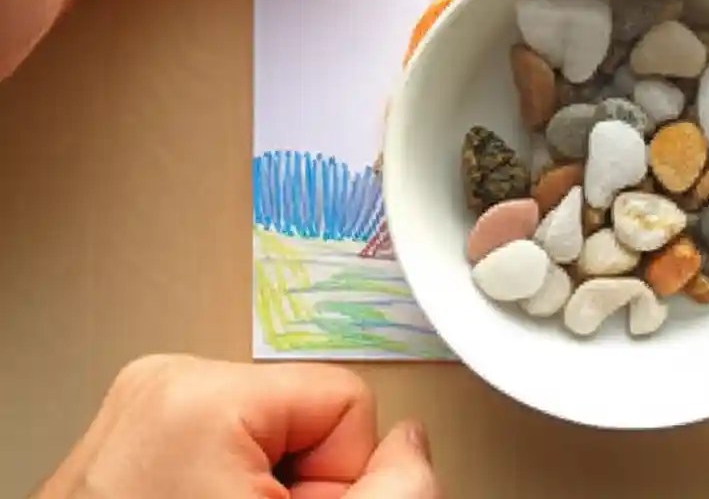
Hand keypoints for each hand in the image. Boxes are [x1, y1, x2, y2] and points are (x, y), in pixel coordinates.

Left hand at [35, 354, 440, 497]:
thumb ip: (393, 489)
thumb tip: (412, 446)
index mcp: (201, 398)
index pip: (347, 401)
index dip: (341, 478)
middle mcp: (161, 387)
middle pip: (305, 417)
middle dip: (301, 486)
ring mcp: (137, 410)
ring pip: (266, 436)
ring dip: (266, 492)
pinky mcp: (129, 435)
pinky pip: (220, 446)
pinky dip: (225, 491)